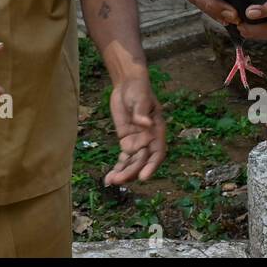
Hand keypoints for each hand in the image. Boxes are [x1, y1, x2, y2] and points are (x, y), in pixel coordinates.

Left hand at [104, 71, 165, 185]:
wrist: (127, 85)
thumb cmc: (138, 90)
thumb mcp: (141, 98)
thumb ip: (142, 111)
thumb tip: (146, 123)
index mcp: (157, 131)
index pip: (157, 153)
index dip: (151, 166)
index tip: (143, 177)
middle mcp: (149, 141)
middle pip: (142, 161)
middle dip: (131, 172)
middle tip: (118, 180)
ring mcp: (137, 143)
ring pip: (132, 163)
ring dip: (123, 173)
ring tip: (111, 182)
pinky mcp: (126, 142)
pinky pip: (123, 158)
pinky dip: (118, 168)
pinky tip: (109, 178)